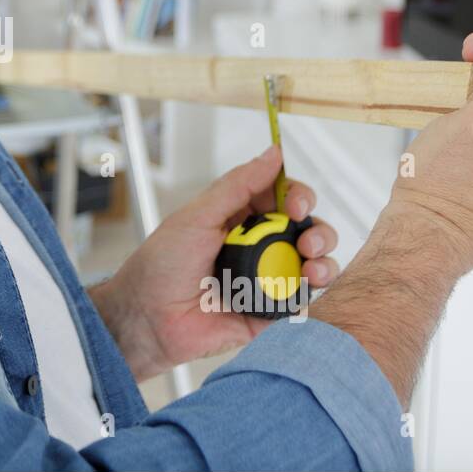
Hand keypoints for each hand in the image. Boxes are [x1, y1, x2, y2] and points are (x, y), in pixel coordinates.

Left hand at [93, 144, 337, 382]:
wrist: (148, 318)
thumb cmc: (162, 265)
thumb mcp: (198, 216)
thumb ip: (238, 185)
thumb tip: (274, 154)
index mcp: (240, 218)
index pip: (283, 198)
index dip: (298, 197)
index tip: (298, 205)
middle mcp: (258, 246)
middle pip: (306, 231)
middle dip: (318, 231)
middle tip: (307, 240)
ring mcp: (266, 279)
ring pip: (313, 265)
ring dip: (324, 262)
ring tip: (312, 268)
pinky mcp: (269, 311)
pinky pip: (303, 302)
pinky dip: (313, 294)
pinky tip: (306, 288)